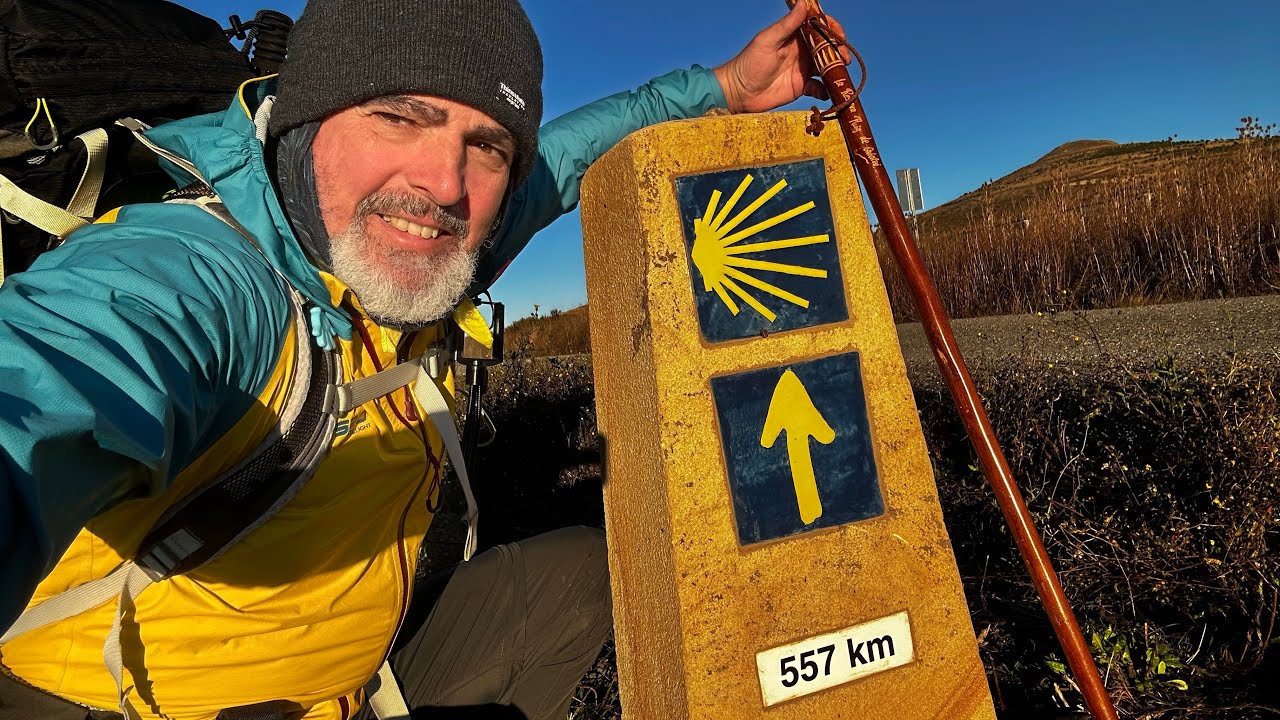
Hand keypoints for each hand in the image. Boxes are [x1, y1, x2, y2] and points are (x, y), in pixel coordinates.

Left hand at [712, 2, 849, 113]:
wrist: (738, 92)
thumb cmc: (748, 62)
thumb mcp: (767, 41)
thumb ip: (786, 25)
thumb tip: (804, 4)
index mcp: (794, 36)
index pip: (818, 27)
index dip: (831, 28)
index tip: (838, 34)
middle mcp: (801, 51)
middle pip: (827, 47)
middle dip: (839, 50)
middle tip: (844, 58)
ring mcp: (802, 69)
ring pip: (826, 66)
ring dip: (836, 69)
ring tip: (840, 73)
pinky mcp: (801, 87)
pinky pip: (819, 87)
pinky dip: (825, 89)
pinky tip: (826, 91)